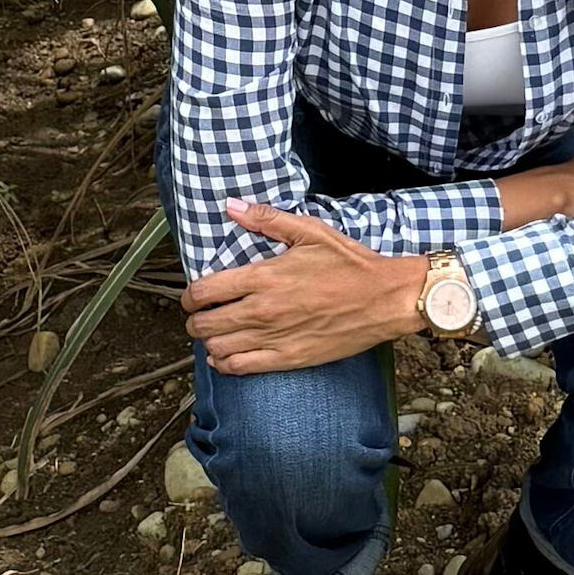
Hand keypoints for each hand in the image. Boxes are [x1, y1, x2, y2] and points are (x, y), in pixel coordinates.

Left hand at [181, 203, 421, 372]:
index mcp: (264, 277)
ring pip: (218, 347)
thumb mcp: (309, 231)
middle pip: (206, 322)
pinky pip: (242, 367)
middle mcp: (262, 311)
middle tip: (196, 315)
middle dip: (194, 319)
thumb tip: (232, 207)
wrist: (383, 299)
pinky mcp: (288, 359)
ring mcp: (274, 338)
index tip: (191, 295)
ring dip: (207, 340)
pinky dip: (224, 364)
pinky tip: (223, 356)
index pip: (206, 291)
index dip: (190, 295)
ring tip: (211, 333)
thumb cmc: (349, 264)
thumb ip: (266, 219)